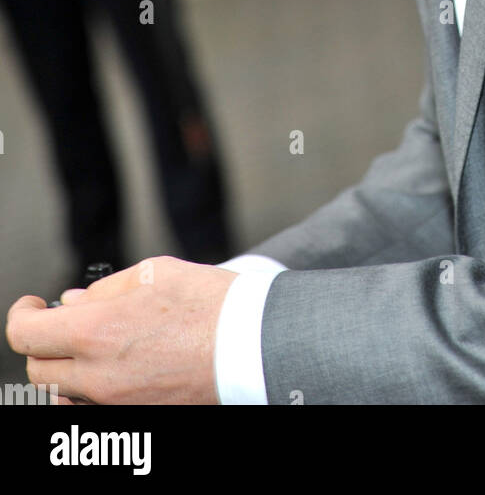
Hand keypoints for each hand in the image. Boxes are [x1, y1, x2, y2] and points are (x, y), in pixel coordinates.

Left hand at [6, 256, 237, 404]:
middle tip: (65, 321)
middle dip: (43, 342)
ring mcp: (116, 404)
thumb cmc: (212, 303)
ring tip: (92, 345)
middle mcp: (99, 375)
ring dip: (65, 369)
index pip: (26, 334)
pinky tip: (113, 366)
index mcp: (97, 331)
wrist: (254, 345)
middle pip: (38, 368)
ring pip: (62, 394)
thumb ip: (105, 289)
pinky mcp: (137, 417)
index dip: (23, 314)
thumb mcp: (155, 273)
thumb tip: (73, 302)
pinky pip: (92, 408)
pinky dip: (89, 389)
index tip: (34, 304)